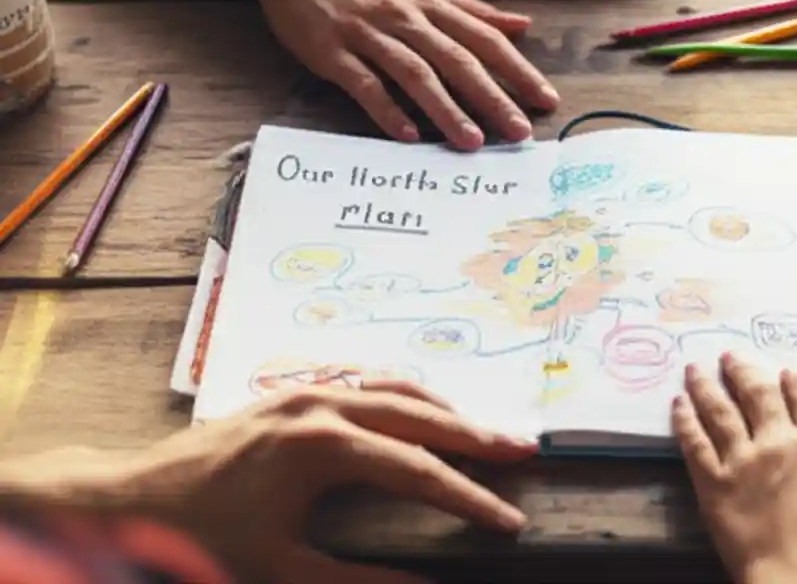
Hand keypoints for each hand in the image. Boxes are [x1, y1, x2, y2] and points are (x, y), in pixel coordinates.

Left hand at [4, 381, 535, 583]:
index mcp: (323, 445)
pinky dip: (408, 397)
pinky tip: (422, 413)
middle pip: (421, 414)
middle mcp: (321, 404)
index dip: (470, 499)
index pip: (420, 471)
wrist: (120, 498)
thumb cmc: (196, 537)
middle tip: (525, 450)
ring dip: (446, 409)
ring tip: (487, 433)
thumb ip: (355, 583)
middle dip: (477, 434)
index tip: (510, 522)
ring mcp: (304, 391)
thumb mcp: (277, 570)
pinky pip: (368, 382)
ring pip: (397, 387)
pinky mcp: (290, 392)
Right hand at [239, 0, 558, 149]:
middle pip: (458, 60)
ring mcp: (368, 34)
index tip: (546, 100)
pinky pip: (364, 83)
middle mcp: (406, 18)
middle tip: (519, 132)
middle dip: (492, 97)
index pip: (486, 40)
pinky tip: (407, 136)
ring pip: (416, 73)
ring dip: (446, 109)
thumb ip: (471, 11)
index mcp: (431, 5)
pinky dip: (387, 110)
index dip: (518, 71)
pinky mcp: (331, 50)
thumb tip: (521, 24)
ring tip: (472, 142)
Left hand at [673, 353, 796, 583]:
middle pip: (758, 395)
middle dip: (744, 372)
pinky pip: (695, 443)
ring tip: (695, 368)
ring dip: (706, 385)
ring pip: (720, 411)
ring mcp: (741, 460)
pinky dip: (685, 420)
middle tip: (729, 356)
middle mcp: (776, 442)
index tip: (787, 372)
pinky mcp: (712, 482)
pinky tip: (677, 404)